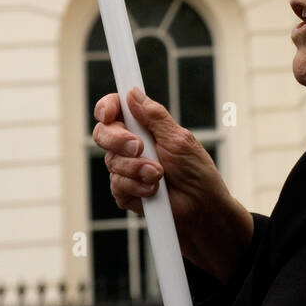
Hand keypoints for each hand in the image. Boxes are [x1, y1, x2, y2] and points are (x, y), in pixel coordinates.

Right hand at [92, 87, 252, 281]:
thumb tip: (133, 93)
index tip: (108, 113)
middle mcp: (132, 146)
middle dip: (118, 140)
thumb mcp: (179, 139)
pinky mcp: (126, 192)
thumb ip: (155, 118)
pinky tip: (154, 191)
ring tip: (160, 175)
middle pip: (103, 133)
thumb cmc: (197, 173)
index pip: (116, 110)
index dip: (107, 107)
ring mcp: (127, 170)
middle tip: (139, 148)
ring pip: (111, 162)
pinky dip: (137, 187)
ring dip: (137, 169)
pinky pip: (117, 186)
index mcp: (146, 127)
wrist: (202, 212)